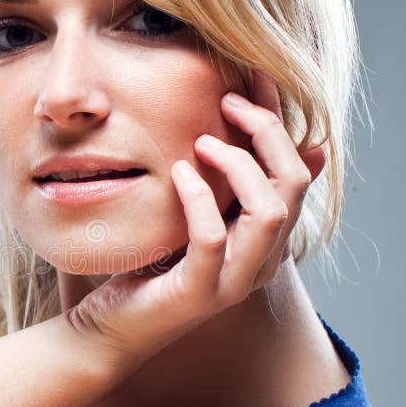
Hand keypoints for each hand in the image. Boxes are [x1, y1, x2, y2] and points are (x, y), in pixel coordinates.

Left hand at [65, 69, 325, 374]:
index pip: (296, 171)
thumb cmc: (149, 267)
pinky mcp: (198, 294)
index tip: (252, 78)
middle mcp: (260, 260)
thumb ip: (223, 185)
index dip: (278, 121)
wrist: (109, 328)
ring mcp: (232, 282)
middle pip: (294, 185)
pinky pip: (212, 238)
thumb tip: (240, 141)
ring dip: (239, 165)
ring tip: (201, 141)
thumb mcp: (191, 217)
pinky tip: (178, 172)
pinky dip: (199, 198)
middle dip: (266, 132)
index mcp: (264, 239)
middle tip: (227, 101)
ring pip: (269, 211)